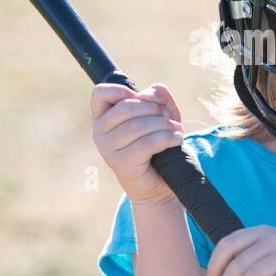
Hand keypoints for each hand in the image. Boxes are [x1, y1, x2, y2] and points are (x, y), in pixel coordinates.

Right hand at [90, 81, 184, 205]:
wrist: (159, 185)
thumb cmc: (158, 147)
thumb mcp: (161, 116)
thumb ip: (159, 97)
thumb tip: (152, 92)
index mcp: (103, 118)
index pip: (100, 93)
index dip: (121, 90)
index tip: (141, 97)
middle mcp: (99, 133)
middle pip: (125, 107)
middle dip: (153, 108)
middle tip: (168, 118)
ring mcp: (107, 150)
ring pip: (137, 125)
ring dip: (163, 124)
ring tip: (176, 130)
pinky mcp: (121, 164)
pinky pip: (147, 143)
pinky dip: (167, 138)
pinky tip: (176, 139)